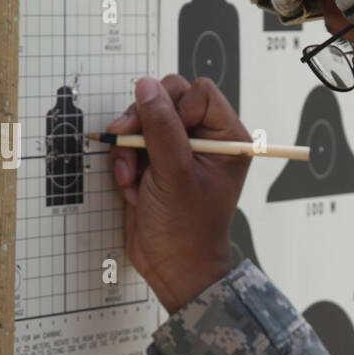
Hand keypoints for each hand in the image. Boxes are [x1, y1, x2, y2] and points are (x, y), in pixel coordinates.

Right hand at [106, 75, 251, 314]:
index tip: (168, 139)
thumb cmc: (188, 229)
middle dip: (145, 125)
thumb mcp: (174, 174)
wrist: (173, 267)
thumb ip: (161, 127)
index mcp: (226, 138)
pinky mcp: (156, 162)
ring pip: (144, 120)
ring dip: (131, 148)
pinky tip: (133, 187)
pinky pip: (132, 143)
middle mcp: (205, 139)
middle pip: (167, 99)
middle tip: (134, 149)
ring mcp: (179, 150)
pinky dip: (126, 163)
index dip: (177, 109)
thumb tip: (146, 87)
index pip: (199, 92)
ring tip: (135, 178)